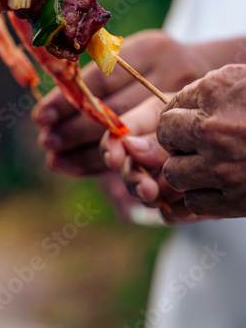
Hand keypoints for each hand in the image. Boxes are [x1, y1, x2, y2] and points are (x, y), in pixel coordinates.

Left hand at [33, 30, 207, 176]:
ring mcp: (183, 107)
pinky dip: (106, 164)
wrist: (206, 79)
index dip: (70, 101)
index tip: (41, 116)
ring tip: (54, 158)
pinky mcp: (188, 133)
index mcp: (151, 50)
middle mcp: (170, 77)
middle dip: (75, 129)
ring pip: (127, 137)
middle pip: (115, 110)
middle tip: (47, 141)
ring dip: (85, 151)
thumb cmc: (154, 65)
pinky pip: (141, 156)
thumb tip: (48, 103)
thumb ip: (101, 70)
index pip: (103, 80)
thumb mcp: (134, 54)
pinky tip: (75, 167)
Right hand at [100, 96, 192, 222]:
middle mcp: (151, 154)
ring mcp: (165, 178)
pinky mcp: (183, 202)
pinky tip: (188, 208)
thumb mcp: (185, 117)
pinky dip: (175, 212)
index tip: (113, 158)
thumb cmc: (218, 114)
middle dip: (133, 180)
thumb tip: (129, 146)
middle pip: (126, 169)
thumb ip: (157, 133)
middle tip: (148, 190)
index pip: (117, 137)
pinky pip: (170, 214)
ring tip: (164, 196)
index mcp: (148, 125)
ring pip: (145, 195)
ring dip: (152, 197)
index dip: (110, 148)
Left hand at [157, 65, 245, 217]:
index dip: (177, 117)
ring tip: (205, 166)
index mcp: (214, 94)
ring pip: (174, 174)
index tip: (189, 122)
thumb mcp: (242, 81)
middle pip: (166, 139)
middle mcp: (212, 130)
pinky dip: (200, 197)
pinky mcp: (237, 200)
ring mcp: (223, 167)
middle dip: (176, 142)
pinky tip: (216, 187)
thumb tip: (184, 103)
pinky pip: (195, 203)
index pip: (169, 109)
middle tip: (194, 144)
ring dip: (184, 171)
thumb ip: (211, 90)